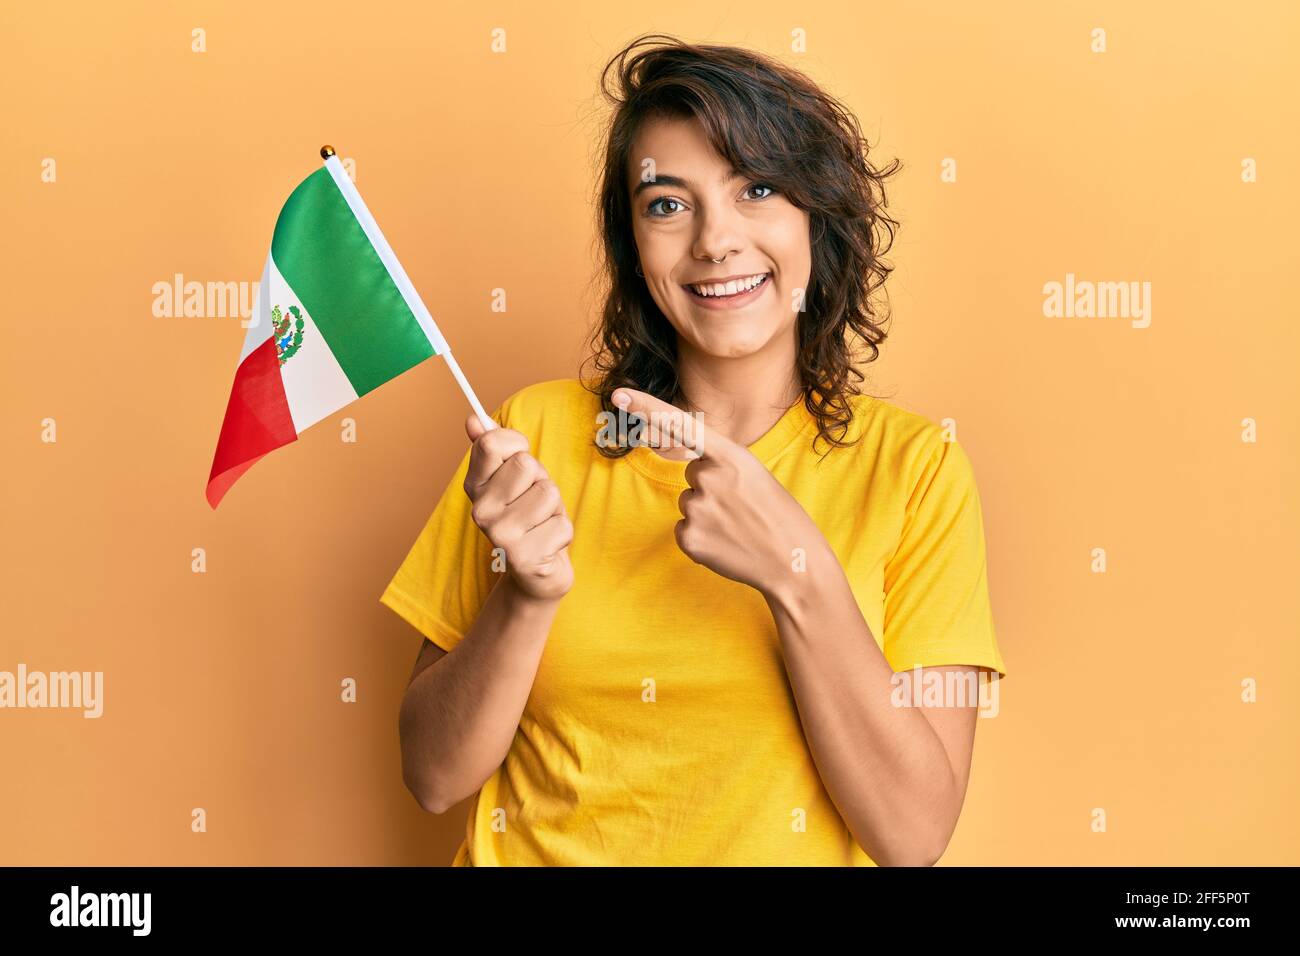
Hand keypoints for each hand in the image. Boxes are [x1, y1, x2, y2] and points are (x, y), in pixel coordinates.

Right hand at [463, 413, 573, 601]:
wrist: (535, 575)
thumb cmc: (529, 519)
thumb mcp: (512, 481)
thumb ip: (494, 450)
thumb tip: (473, 419)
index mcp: (474, 487)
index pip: (492, 442)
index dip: (516, 444)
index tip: (519, 459)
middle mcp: (481, 511)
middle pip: (526, 465)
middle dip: (541, 480)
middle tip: (534, 502)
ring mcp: (500, 536)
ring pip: (548, 493)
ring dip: (555, 508)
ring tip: (542, 524)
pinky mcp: (524, 558)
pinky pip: (562, 525)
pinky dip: (563, 534)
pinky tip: (548, 545)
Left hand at [612, 388, 825, 599]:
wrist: (794, 562)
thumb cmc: (778, 516)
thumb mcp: (755, 476)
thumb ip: (722, 465)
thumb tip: (694, 472)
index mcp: (732, 456)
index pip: (681, 425)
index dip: (647, 408)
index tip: (618, 395)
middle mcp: (711, 478)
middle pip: (691, 473)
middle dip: (710, 488)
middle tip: (741, 508)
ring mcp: (698, 509)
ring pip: (687, 501)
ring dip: (707, 514)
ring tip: (737, 527)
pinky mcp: (689, 538)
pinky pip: (683, 528)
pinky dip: (701, 537)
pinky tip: (725, 545)